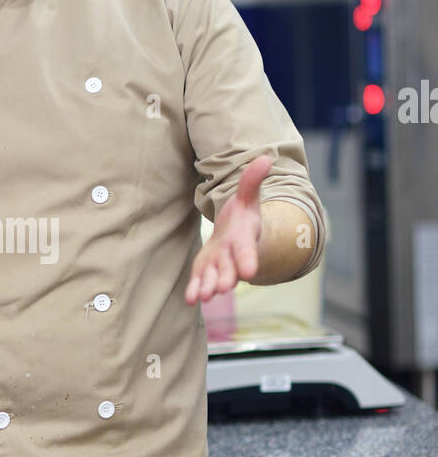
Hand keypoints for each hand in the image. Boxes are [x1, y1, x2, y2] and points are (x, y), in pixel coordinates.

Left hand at [184, 154, 272, 305]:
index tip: (249, 272)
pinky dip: (195, 290)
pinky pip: (199, 281)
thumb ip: (253, 179)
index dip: (248, 260)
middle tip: (222, 288)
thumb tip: (265, 157)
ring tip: (205, 296)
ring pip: (214, 277)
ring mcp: (219, 265)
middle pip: (230, 268)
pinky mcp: (205, 270)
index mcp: (244, 238)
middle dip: (226, 277)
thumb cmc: (243, 215)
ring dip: (209, 286)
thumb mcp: (248, 195)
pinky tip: (190, 299)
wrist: (235, 233)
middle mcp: (233, 255)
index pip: (247, 250)